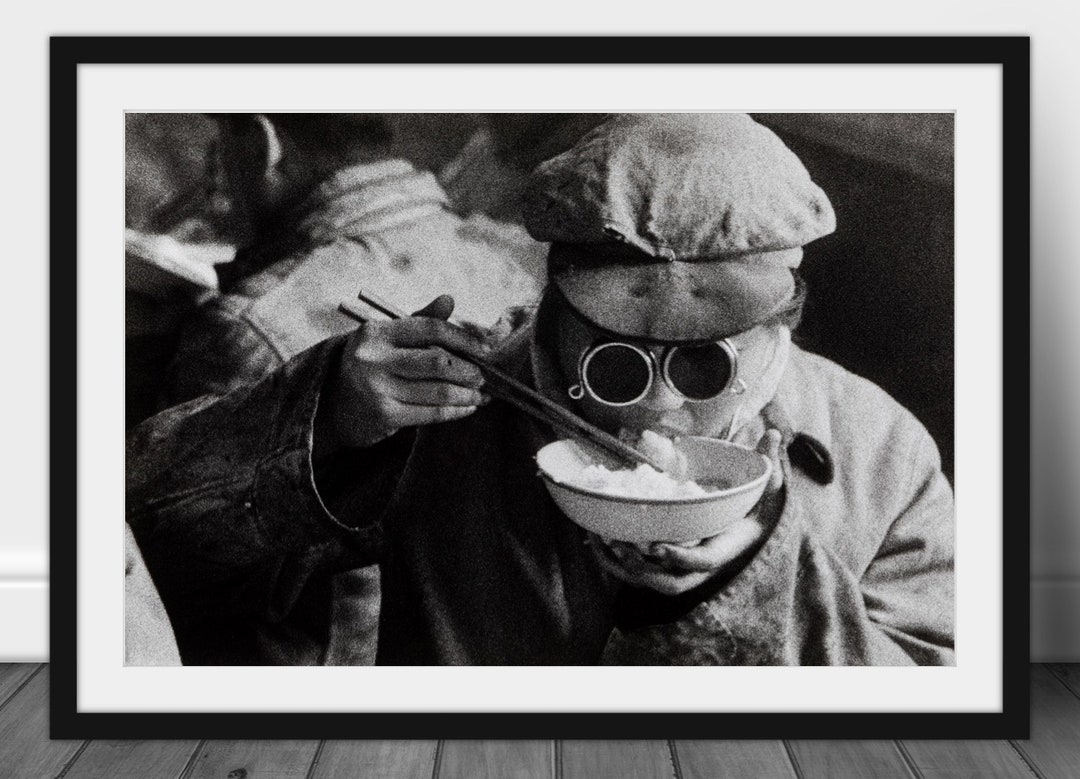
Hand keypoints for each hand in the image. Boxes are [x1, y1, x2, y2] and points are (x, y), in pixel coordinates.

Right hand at [319, 295, 490, 451]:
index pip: (430, 329)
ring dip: (467, 394)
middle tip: (485, 376)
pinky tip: (468, 407)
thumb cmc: (372, 365)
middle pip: (438, 362)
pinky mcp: (384, 416)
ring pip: (438, 391)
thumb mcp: (389, 338)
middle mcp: (373, 359)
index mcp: (376, 332)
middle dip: (469, 370)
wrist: (333, 404)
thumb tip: (449, 299)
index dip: (463, 338)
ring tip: (482, 394)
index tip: (486, 348)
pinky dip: (455, 411)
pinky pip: (431, 413)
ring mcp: (377, 389)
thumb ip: (420, 320)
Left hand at [589, 429, 785, 595]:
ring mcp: (683, 571)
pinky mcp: (665, 568)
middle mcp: (703, 567)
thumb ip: (767, 462)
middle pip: (671, 583)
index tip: (658, 545)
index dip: (681, 557)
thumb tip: (772, 434)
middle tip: (618, 542)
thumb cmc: (753, 505)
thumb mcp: (765, 483)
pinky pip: (638, 575)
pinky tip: (596, 543)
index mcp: (727, 548)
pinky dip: (615, 564)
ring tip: (601, 540)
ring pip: (650, 582)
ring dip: (623, 566)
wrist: (749, 528)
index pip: (704, 561)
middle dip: (642, 567)